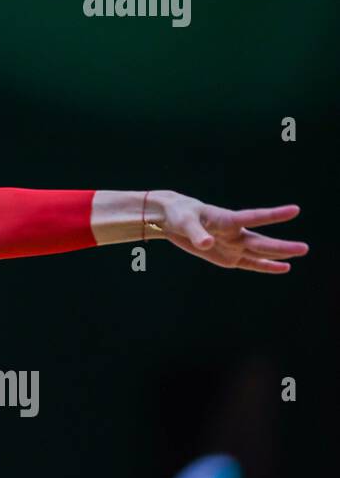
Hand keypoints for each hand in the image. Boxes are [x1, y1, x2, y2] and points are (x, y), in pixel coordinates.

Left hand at [147, 191, 307, 272]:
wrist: (172, 219)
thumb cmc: (180, 215)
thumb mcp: (184, 223)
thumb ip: (196, 234)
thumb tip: (208, 244)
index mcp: (227, 219)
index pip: (253, 217)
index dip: (274, 214)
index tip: (295, 210)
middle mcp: (235, 233)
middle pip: (260, 241)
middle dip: (281, 246)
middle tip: (305, 248)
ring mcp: (233, 245)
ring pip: (259, 252)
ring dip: (279, 254)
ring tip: (301, 252)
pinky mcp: (228, 257)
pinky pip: (250, 263)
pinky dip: (266, 266)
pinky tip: (284, 267)